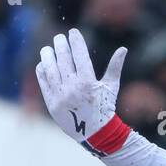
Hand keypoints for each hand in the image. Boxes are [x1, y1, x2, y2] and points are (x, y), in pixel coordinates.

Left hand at [35, 28, 129, 156]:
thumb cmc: (105, 108)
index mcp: (88, 82)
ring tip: (48, 48)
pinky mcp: (51, 103)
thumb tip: (123, 49)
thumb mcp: (111, 87)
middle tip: (60, 37)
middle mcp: (73, 88)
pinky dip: (42, 70)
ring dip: (48, 55)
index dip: (75, 41)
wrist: (95, 133)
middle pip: (63, 59)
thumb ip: (115, 67)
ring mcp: (60, 96)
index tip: (73, 32)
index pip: (79, 54)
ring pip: (50, 68)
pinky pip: (43, 82)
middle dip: (61, 45)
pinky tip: (44, 63)